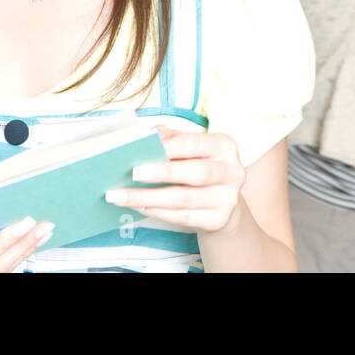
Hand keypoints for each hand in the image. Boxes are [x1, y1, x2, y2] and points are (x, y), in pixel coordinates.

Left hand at [105, 126, 246, 234]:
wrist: (223, 201)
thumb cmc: (201, 166)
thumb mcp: (192, 148)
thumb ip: (173, 138)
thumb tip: (149, 135)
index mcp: (224, 146)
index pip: (195, 143)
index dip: (170, 146)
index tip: (144, 148)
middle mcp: (231, 171)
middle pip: (196, 172)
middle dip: (163, 172)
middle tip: (133, 173)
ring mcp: (227, 198)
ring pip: (184, 199)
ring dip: (150, 198)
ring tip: (122, 196)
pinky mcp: (218, 220)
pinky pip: (184, 217)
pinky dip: (159, 212)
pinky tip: (140, 208)